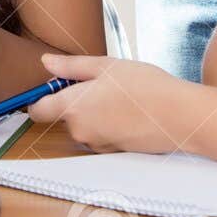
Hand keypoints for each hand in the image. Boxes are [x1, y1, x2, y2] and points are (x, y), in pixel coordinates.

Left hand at [27, 52, 197, 153]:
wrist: (179, 116)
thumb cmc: (144, 86)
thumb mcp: (105, 66)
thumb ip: (71, 66)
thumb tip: (46, 63)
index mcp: (72, 107)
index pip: (37, 110)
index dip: (40, 98)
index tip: (55, 87)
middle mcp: (80, 130)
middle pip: (64, 116)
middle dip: (77, 102)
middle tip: (103, 84)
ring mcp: (96, 145)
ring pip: (84, 126)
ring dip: (95, 113)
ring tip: (120, 98)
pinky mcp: (113, 153)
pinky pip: (102, 136)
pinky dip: (110, 125)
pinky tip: (129, 113)